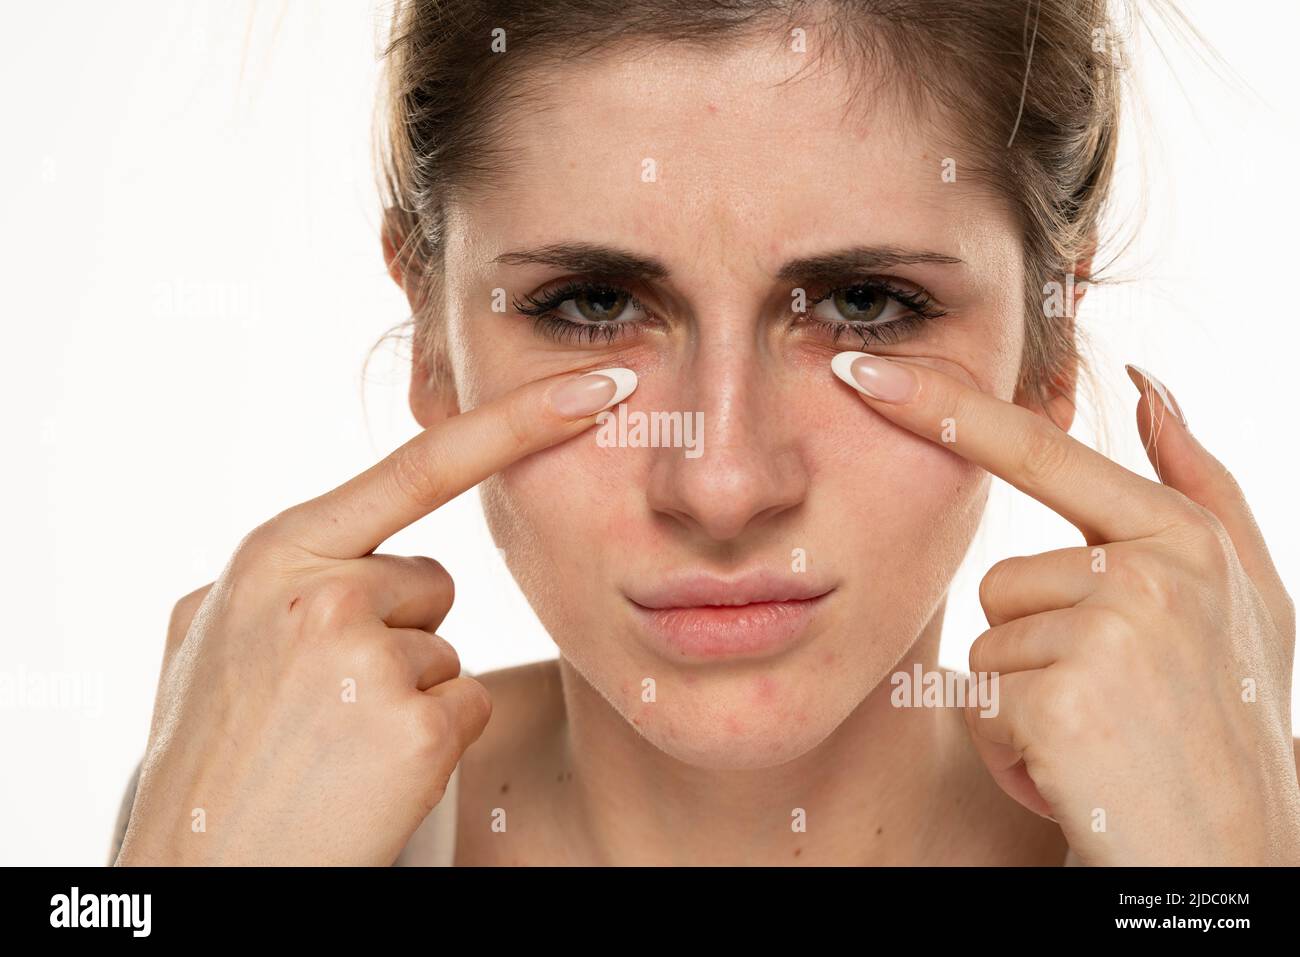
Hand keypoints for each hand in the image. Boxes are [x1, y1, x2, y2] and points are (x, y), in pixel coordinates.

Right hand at [115, 367, 635, 864]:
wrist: (203, 880)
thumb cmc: (213, 766)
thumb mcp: (211, 641)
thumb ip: (282, 577)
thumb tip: (343, 547)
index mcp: (274, 555)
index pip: (419, 465)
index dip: (517, 420)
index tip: (599, 383)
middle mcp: (319, 588)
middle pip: (432, 581)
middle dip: (399, 635)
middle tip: (325, 706)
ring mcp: (365, 654)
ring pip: (447, 649)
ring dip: (410, 696)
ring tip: (332, 746)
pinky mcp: (414, 723)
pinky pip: (465, 704)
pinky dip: (433, 743)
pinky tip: (368, 775)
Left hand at [833, 351, 1299, 864]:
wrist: (1230, 858)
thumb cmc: (1225, 726)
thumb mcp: (1242, 601)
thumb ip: (1200, 487)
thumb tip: (1149, 387)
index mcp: (1182, 536)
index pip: (1036, 449)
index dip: (941, 406)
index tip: (860, 369)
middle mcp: (1154, 568)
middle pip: (1001, 582)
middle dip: (1033, 653)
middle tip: (1110, 708)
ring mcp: (1113, 628)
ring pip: (987, 647)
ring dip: (1024, 706)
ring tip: (1098, 740)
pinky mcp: (1064, 694)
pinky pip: (981, 704)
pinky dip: (1013, 752)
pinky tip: (1076, 773)